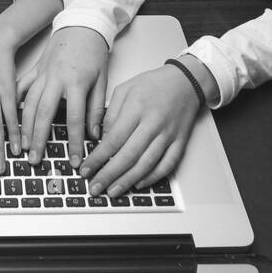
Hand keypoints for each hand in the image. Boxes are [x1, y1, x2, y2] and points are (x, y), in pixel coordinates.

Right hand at [17, 26, 109, 167]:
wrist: (81, 24)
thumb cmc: (93, 51)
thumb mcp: (102, 80)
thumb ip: (97, 108)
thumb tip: (95, 134)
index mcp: (75, 82)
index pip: (75, 119)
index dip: (74, 142)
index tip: (74, 159)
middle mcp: (55, 79)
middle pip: (43, 114)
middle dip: (38, 139)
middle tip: (34, 159)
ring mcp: (41, 74)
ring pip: (28, 104)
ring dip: (24, 127)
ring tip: (21, 147)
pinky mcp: (34, 70)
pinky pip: (20, 88)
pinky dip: (13, 104)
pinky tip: (8, 118)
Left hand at [77, 66, 201, 196]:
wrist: (185, 81)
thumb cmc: (154, 84)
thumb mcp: (124, 89)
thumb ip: (110, 114)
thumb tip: (102, 140)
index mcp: (136, 108)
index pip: (113, 140)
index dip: (97, 159)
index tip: (86, 170)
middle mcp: (153, 123)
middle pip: (128, 156)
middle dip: (109, 176)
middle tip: (95, 188)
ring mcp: (168, 134)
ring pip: (146, 164)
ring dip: (127, 181)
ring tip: (112, 191)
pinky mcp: (180, 142)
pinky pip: (167, 165)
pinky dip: (152, 177)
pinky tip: (138, 184)